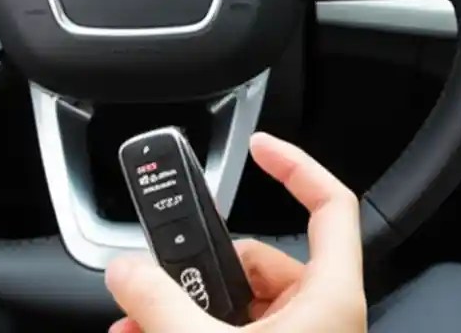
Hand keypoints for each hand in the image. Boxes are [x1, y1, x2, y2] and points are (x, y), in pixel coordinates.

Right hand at [105, 133, 366, 331]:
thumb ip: (161, 301)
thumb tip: (128, 271)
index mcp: (332, 295)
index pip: (330, 205)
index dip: (297, 167)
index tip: (260, 146)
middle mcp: (323, 314)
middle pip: (259, 257)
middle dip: (201, 268)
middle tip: (159, 274)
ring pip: (239, 300)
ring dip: (187, 306)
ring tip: (140, 322)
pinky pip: (233, 328)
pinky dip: (194, 329)